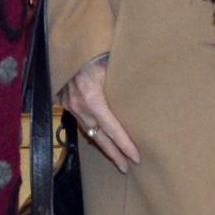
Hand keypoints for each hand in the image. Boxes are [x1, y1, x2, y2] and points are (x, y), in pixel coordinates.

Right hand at [57, 56, 139, 172]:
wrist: (72, 45)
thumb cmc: (95, 53)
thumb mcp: (112, 68)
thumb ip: (125, 86)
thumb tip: (147, 100)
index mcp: (92, 97)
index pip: (112, 128)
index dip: (124, 144)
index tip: (136, 157)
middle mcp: (79, 105)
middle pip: (99, 137)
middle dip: (114, 154)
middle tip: (127, 168)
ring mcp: (70, 105)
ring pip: (90, 132)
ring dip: (104, 145)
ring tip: (117, 158)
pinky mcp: (66, 102)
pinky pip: (82, 122)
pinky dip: (93, 132)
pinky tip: (101, 139)